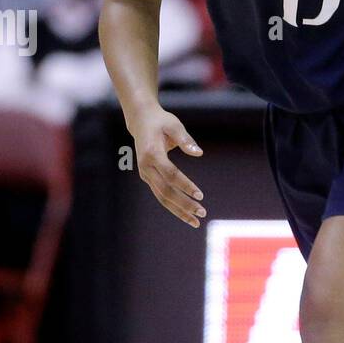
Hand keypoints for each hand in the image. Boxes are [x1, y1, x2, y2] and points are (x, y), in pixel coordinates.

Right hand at [131, 106, 205, 227]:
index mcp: (152, 153)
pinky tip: (186, 215)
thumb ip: (186, 140)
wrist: (141, 121)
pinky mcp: (148, 177)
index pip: (170, 174)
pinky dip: (173, 206)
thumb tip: (199, 153)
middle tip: (202, 213)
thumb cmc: (161, 122)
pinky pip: (161, 195)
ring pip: (162, 197)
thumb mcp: (174, 125)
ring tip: (196, 221)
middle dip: (184, 204)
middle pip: (166, 191)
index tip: (200, 195)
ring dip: (179, 210)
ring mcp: (145, 174)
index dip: (185, 185)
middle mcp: (146, 167)